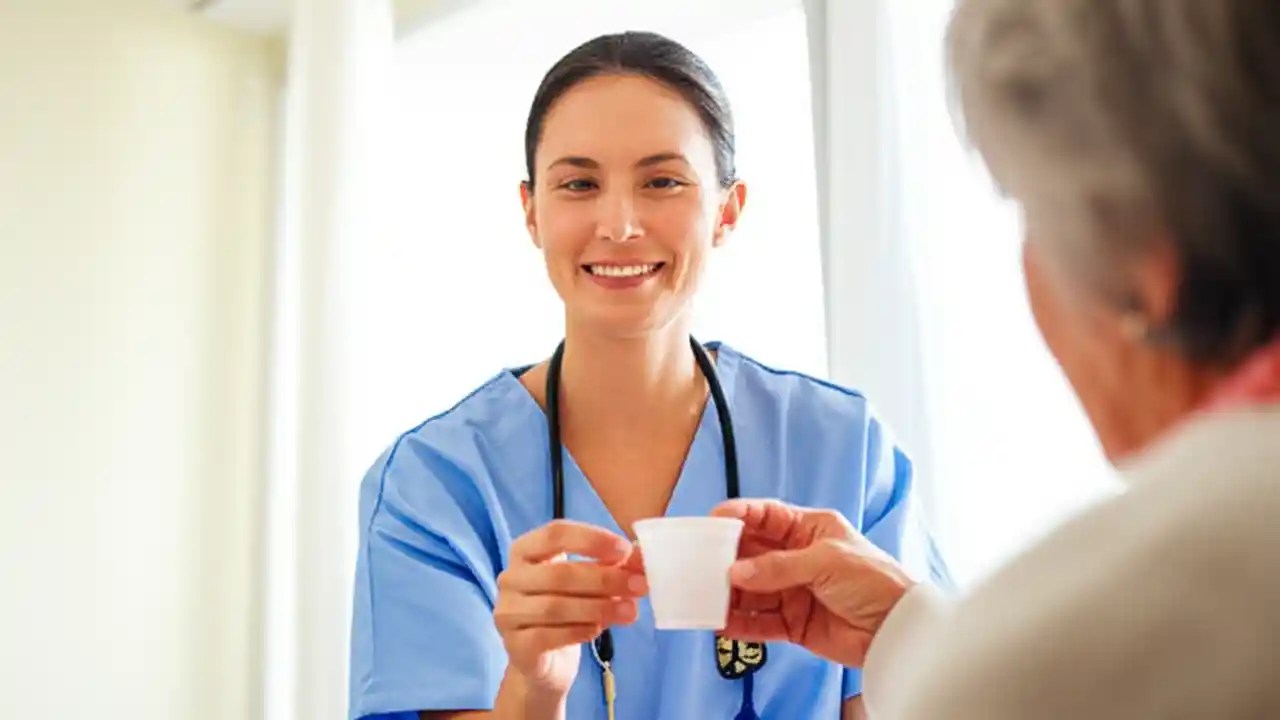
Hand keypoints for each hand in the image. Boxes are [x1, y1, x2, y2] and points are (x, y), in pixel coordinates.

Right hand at [493, 520, 647, 697]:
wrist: (544, 659)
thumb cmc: (568, 607)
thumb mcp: (591, 580)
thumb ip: (614, 566)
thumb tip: (643, 556)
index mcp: (525, 549)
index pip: (555, 534)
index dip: (592, 540)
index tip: (625, 550)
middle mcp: (510, 578)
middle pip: (559, 574)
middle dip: (605, 579)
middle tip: (640, 586)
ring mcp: (508, 612)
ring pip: (555, 607)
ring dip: (599, 607)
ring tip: (630, 611)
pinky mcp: (515, 645)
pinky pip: (549, 636)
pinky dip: (578, 631)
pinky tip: (598, 630)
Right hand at [711, 499, 914, 666]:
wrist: (899, 629)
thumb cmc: (875, 581)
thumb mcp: (827, 561)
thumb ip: (778, 567)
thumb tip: (735, 573)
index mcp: (810, 530)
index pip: (767, 517)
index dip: (739, 516)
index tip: (712, 520)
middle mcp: (797, 558)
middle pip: (752, 555)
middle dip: (726, 559)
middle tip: (700, 565)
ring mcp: (794, 592)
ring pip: (751, 591)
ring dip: (729, 595)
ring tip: (705, 598)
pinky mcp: (794, 624)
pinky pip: (759, 623)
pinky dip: (740, 624)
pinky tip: (721, 624)